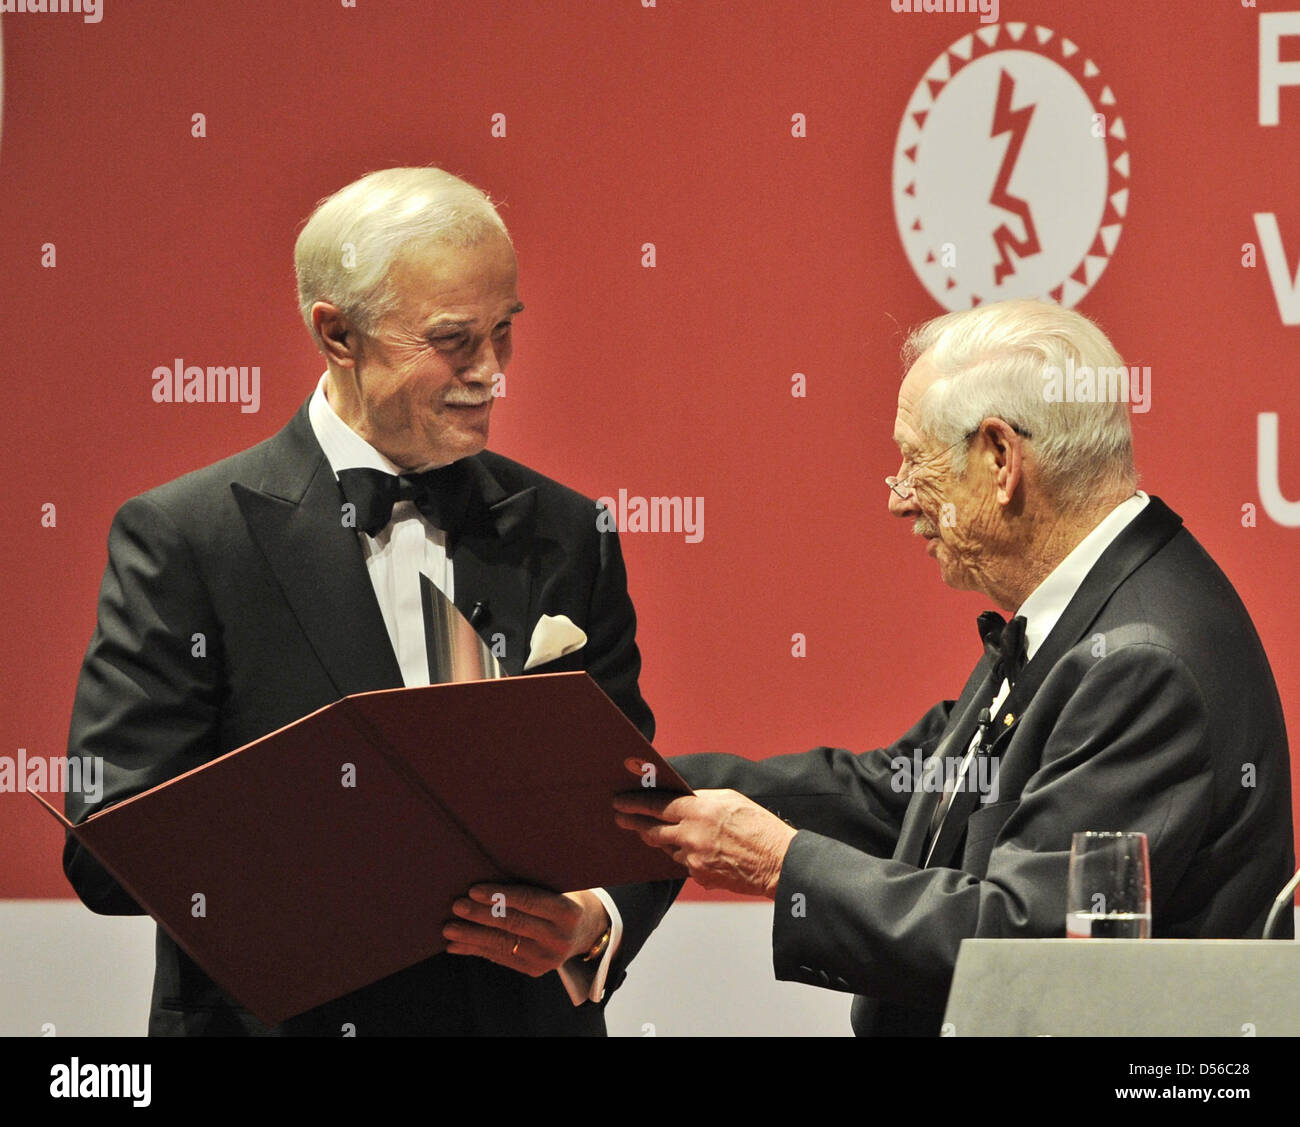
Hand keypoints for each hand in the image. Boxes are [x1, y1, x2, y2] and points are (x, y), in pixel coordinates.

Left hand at [442, 884, 609, 976]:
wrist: (589, 930)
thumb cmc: (567, 896)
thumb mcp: (562, 885)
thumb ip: (535, 880)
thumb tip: (492, 866)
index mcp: (568, 911)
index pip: (529, 902)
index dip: (500, 896)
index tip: (474, 889)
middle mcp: (559, 938)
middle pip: (513, 925)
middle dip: (481, 915)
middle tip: (456, 906)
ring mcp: (547, 958)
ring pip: (503, 945)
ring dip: (472, 937)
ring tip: (449, 929)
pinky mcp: (535, 970)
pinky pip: (502, 958)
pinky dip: (477, 951)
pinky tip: (456, 945)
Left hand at [613, 788, 796, 898]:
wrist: (779, 863)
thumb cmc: (759, 826)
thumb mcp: (731, 800)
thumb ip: (702, 800)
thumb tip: (682, 800)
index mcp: (699, 811)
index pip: (657, 805)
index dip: (635, 803)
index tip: (620, 801)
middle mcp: (691, 836)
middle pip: (652, 830)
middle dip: (634, 824)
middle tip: (621, 819)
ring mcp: (693, 859)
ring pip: (669, 848)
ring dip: (667, 841)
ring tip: (669, 833)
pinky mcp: (700, 876)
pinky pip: (686, 863)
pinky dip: (689, 856)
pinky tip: (705, 851)